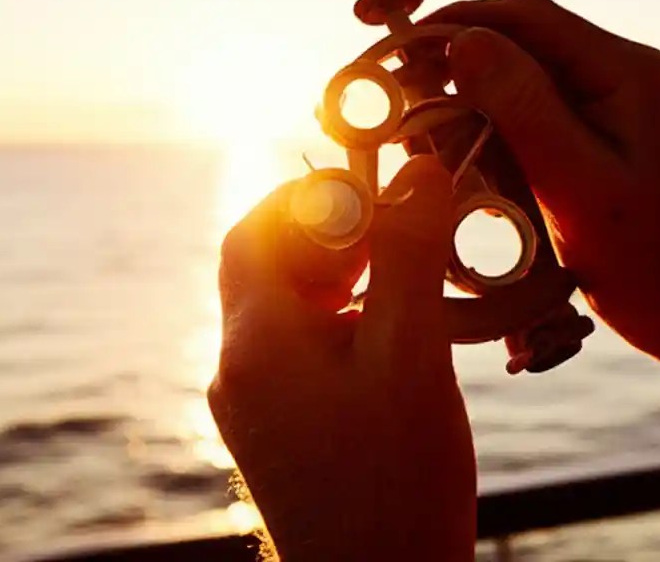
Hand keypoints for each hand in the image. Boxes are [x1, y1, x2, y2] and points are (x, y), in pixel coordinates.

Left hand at [208, 156, 475, 560]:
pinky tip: (399, 340)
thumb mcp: (411, 356)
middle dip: (335, 237)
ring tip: (413, 283)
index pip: (256, 230)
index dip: (310, 195)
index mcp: (259, 342)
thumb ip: (408, 258)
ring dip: (345, 281)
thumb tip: (417, 174)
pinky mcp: (281, 435)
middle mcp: (242, 371)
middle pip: (270, 268)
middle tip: (404, 229)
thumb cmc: (394, 485)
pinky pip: (302, 354)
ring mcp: (256, 408)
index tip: (377, 187)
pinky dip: (344, 325)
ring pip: (290, 312)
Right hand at [422, 0, 659, 364]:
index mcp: (628, 72)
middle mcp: (629, 75)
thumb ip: (523, 107)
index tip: (397, 46)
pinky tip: (471, 161)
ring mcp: (624, 108)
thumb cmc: (654, 262)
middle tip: (400, 95)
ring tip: (426, 133)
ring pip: (531, 81)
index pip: (528, 16)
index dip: (456, 21)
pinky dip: (501, 133)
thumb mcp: (578, 185)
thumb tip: (464, 40)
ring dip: (476, 101)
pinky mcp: (614, 142)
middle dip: (459, 64)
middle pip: (527, 43)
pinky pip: (546, 118)